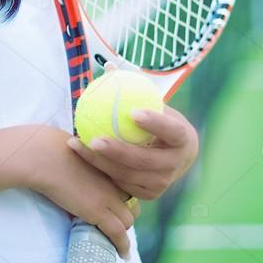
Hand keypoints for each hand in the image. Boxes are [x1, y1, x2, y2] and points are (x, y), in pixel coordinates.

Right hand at [24, 125, 140, 259]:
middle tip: (114, 225)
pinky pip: (118, 234)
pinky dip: (123, 246)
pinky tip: (123, 255)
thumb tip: (82, 174)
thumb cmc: (54, 151)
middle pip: (132, 205)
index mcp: (112, 167)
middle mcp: (116, 182)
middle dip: (125, 216)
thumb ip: (87, 166)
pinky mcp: (99, 212)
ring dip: (122, 231)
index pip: (128, 188)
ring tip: (116, 242)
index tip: (116, 208)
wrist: (47, 158)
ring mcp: (109, 197)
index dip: (123, 200)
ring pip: (128, 221)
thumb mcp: (78, 154)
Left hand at [66, 64, 199, 201]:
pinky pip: (121, 183)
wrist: (175, 155)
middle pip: (145, 160)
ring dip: (100, 162)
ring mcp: (163, 183)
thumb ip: (134, 90)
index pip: (171, 130)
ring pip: (128, 175)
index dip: (155, 123)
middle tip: (95, 138)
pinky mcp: (150, 194)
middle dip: (119, 151)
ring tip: (78, 144)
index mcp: (183, 138)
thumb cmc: (158, 122)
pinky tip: (82, 155)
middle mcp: (176, 164)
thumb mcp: (153, 105)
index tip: (132, 112)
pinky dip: (101, 170)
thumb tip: (108, 67)